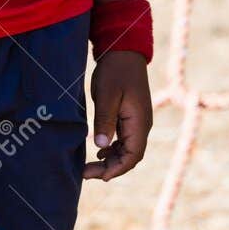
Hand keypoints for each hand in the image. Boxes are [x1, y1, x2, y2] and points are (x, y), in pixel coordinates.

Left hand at [84, 50, 152, 180]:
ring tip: (89, 167)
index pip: (133, 155)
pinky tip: (99, 152)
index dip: (117, 169)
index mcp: (140, 122)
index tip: (99, 177)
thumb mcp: (107, 95)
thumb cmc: (115, 72)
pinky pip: (124, 141)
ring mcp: (137, 122)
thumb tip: (101, 147)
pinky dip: (112, 150)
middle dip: (110, 169)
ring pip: (127, 150)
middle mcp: (142, 125)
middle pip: (130, 157)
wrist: (123, 52)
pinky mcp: (129, 118)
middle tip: (86, 173)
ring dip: (110, 161)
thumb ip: (104, 121)